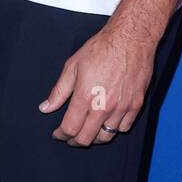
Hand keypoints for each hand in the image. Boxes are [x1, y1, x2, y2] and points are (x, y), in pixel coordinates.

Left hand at [39, 26, 156, 146]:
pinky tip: (106, 123)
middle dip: (74, 141)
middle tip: (69, 137)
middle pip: (87, 138)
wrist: (129, 41)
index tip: (57, 134)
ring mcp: (122, 108)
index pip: (70, 128)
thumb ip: (59, 91)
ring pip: (106, 136)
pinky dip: (113, 130)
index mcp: (85, 97)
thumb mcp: (72, 67)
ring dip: (94, 137)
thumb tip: (45, 107)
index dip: (61, 135)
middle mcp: (104, 107)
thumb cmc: (100, 50)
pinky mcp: (136, 105)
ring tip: (86, 132)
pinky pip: (124, 128)